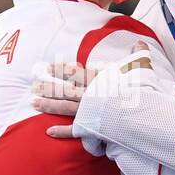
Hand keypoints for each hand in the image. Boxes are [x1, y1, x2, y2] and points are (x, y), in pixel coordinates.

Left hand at [33, 41, 150, 138]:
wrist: (140, 113)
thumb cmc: (140, 91)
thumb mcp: (140, 69)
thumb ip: (137, 55)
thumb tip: (139, 42)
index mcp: (98, 80)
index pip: (75, 73)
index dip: (61, 70)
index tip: (48, 68)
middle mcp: (88, 94)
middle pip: (64, 89)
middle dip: (48, 87)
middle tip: (35, 86)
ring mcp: (87, 111)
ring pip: (63, 106)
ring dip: (48, 105)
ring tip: (34, 102)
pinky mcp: (90, 126)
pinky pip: (73, 130)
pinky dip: (61, 132)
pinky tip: (48, 131)